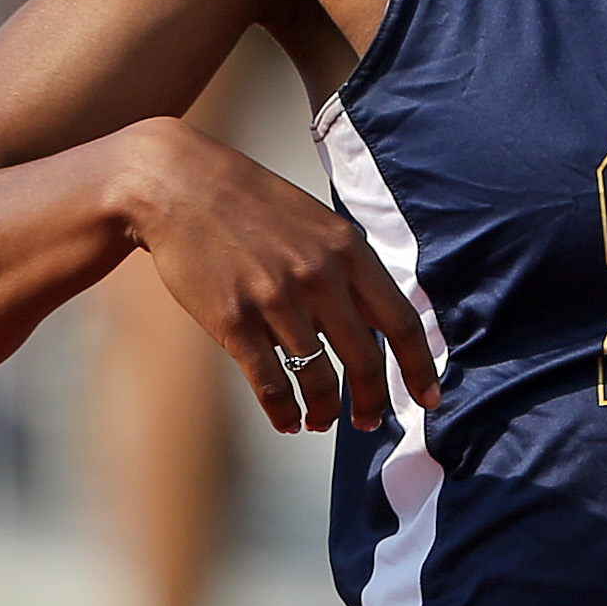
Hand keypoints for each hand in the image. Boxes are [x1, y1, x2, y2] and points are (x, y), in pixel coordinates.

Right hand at [122, 120, 441, 433]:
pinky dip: (283, 412)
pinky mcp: (233, 320)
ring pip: (318, 380)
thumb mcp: (317, 223)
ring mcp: (275, 300)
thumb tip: (380, 324)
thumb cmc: (251, 205)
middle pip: (366, 360)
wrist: (178, 183)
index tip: (429, 398)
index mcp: (348, 249)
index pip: (402, 322)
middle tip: (369, 422)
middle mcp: (319, 276)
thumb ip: (349, 269)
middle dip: (372, 402)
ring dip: (324, 412)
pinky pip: (270, 384)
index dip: (419, 368)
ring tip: (319, 421)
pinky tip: (286, 420)